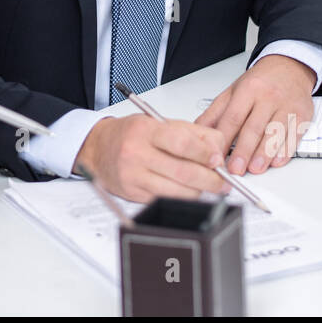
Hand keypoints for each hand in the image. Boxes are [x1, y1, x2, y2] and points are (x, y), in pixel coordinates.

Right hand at [74, 115, 228, 202]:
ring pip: (177, 191)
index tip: (218, 159)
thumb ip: (192, 133)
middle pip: (183, 171)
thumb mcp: (159, 123)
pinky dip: (182, 197)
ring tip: (209, 187)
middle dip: (210, 179)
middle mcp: (138, 153)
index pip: (182, 143)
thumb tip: (219, 149)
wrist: (98, 148)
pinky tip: (188, 191)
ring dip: (199, 191)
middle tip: (223, 182)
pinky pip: (165, 199)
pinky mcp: (133, 194)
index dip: (205, 153)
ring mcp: (134, 176)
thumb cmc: (131, 134)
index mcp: (146, 131)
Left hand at [196, 54, 314, 174]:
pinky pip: (294, 135)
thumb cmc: (260, 82)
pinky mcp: (302, 115)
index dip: (224, 139)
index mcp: (248, 90)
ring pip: (275, 133)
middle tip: (235, 169)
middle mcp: (268, 97)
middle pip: (254, 127)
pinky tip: (277, 161)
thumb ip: (215, 113)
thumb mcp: (233, 91)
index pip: (233, 117)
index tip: (216, 156)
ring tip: (255, 169)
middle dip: (244, 151)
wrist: (289, 67)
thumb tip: (198, 131)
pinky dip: (286, 150)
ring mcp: (287, 106)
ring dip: (265, 154)